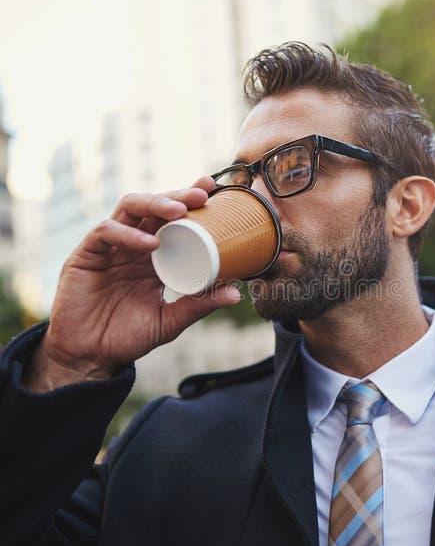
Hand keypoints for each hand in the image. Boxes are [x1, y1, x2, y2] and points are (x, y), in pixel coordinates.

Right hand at [24, 179, 240, 390]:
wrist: (91, 356)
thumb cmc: (128, 336)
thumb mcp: (170, 321)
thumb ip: (198, 306)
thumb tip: (236, 294)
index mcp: (154, 255)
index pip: (171, 219)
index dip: (189, 199)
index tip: (212, 189)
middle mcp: (132, 244)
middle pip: (153, 206)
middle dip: (177, 195)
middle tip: (201, 194)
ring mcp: (109, 247)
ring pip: (129, 208)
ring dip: (154, 203)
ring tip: (178, 210)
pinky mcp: (86, 255)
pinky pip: (106, 232)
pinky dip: (128, 233)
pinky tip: (149, 242)